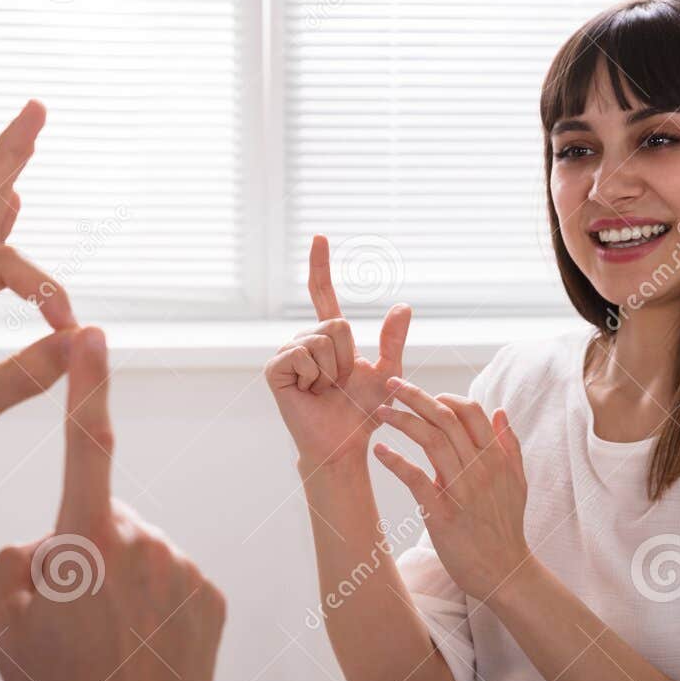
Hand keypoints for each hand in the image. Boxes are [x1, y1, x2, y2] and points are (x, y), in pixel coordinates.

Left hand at [0, 102, 77, 535]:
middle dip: (7, 155)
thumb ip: (28, 374)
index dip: (47, 291)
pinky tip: (14, 203)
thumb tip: (81, 340)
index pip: (5, 266)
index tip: (69, 332)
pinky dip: (0, 221)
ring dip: (3, 178)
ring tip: (28, 137)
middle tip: (36, 108)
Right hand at [0, 327, 225, 680]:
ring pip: (142, 550)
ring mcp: (185, 567)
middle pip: (106, 517)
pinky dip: (157, 603)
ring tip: (112, 643)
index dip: (90, 384)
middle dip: (88, 548)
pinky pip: (175, 580)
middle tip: (76, 619)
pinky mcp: (215, 596)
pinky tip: (145, 648)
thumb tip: (45, 540)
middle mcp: (143, 540)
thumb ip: (13, 559)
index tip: (96, 335)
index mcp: (84, 539)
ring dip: (124, 580)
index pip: (87, 443)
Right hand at [264, 235, 411, 470]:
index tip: (320, 237)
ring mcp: (287, 354)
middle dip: (348, 356)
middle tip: (339, 383)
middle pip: (336, 324)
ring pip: (320, 341)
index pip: (322, 294)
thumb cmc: (363, 412)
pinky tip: (309, 392)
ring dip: (332, 370)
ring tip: (324, 389)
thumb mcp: (388, 374)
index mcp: (328, 338)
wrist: (343, 443)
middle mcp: (304, 340)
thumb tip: (404, 306)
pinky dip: (314, 376)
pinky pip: (301, 355)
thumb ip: (394, 341)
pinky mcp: (275, 370)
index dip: (320, 266)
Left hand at [372, 378, 531, 600]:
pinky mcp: (443, 513)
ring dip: (402, 420)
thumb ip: (509, 445)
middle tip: (390, 384)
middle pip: (446, 418)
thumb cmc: (505, 526)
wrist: (503, 570)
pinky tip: (380, 450)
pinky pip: (416, 480)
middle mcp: (480, 468)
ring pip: (431, 441)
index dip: (445, 397)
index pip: (471, 411)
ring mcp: (462, 489)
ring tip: (380, 411)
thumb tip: (501, 411)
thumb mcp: (516, 482)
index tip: (425, 396)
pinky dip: (396, 462)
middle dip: (415, 397)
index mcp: (495, 458)